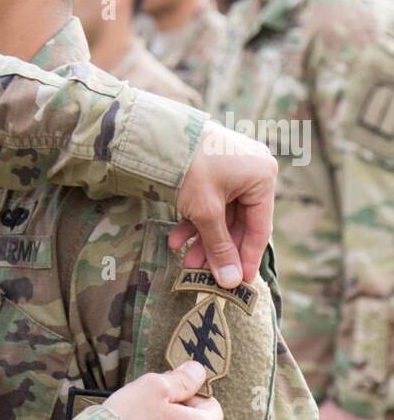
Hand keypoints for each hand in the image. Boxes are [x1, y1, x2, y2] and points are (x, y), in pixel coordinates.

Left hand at [170, 122, 276, 287]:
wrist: (157, 136)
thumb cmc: (190, 168)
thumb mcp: (205, 212)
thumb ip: (219, 247)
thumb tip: (231, 282)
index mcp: (262, 177)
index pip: (260, 227)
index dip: (248, 257)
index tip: (239, 282)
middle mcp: (252, 171)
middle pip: (238, 223)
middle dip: (217, 250)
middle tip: (204, 275)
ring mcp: (232, 170)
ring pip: (221, 215)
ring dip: (202, 239)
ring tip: (184, 261)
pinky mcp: (212, 171)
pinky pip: (209, 203)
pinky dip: (193, 222)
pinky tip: (175, 240)